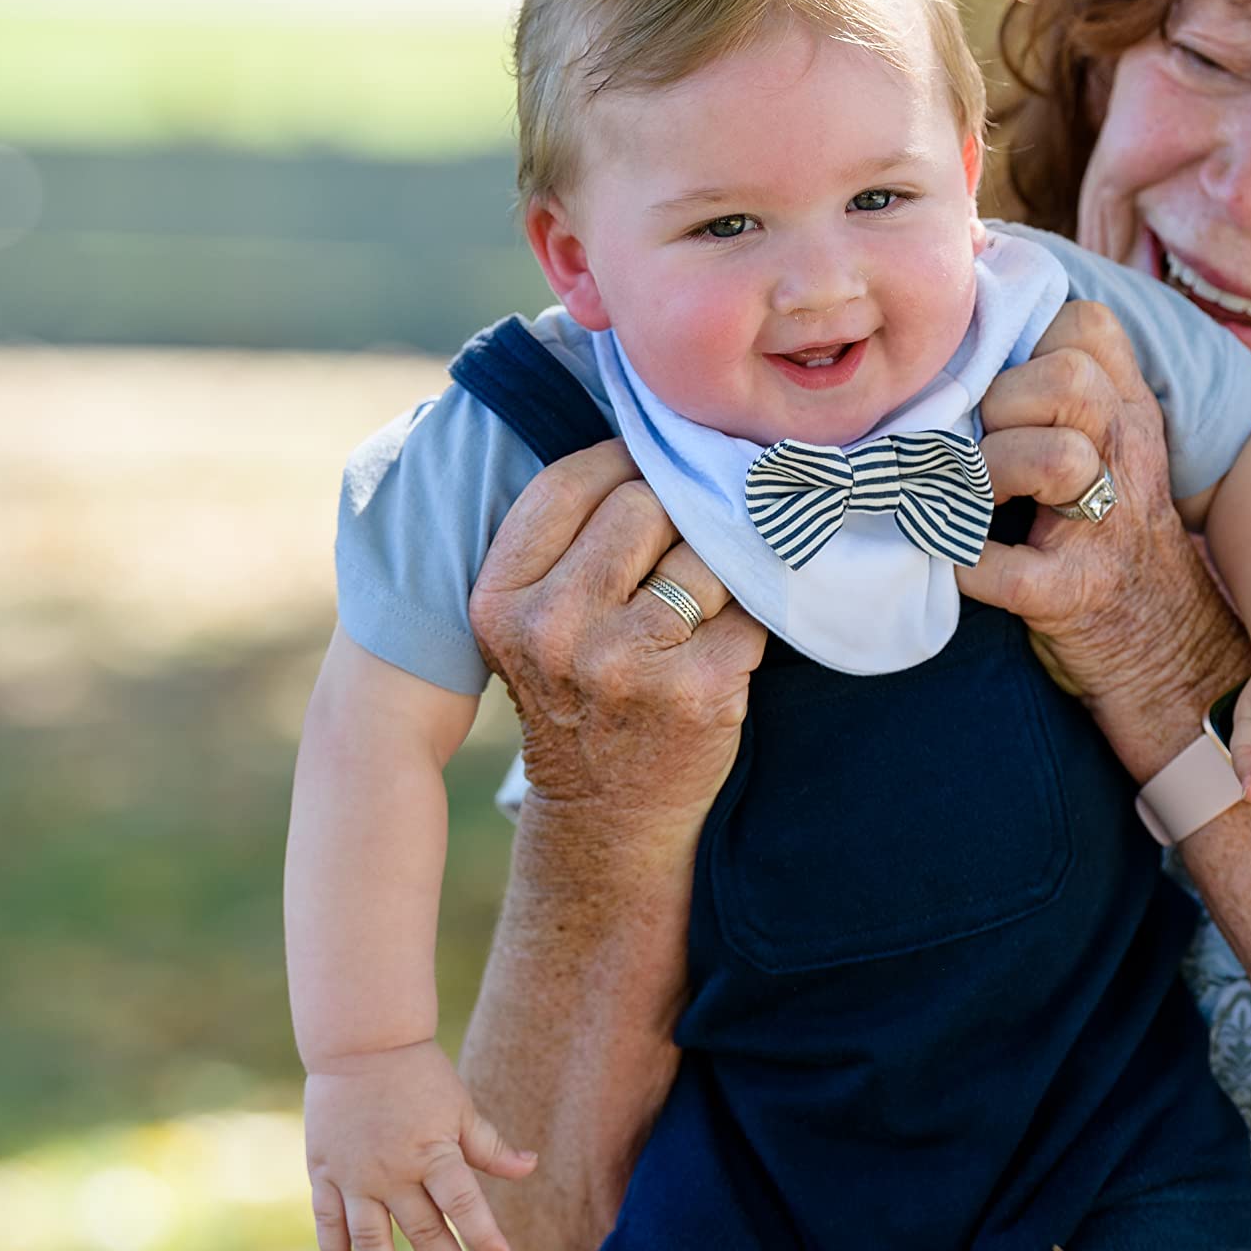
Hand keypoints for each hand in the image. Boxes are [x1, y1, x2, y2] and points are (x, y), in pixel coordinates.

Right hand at [307, 1040, 537, 1250]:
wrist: (360, 1042)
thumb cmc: (419, 1074)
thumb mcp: (460, 1105)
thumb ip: (488, 1145)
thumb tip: (530, 1167)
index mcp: (431, 1151)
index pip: (463, 1203)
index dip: (483, 1234)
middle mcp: (392, 1170)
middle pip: (422, 1231)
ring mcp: (354, 1174)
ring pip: (370, 1240)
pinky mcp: (325, 1171)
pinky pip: (327, 1220)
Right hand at [469, 439, 765, 832]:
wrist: (605, 818)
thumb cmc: (578, 696)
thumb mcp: (532, 620)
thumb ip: (567, 540)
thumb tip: (653, 433)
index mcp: (501, 599)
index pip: (571, 483)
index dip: (623, 462)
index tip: (652, 470)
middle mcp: (555, 628)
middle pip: (644, 504)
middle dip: (674, 518)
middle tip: (676, 553)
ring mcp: (627, 663)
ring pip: (703, 552)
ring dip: (715, 572)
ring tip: (696, 609)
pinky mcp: (698, 691)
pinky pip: (748, 609)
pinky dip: (748, 621)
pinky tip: (722, 649)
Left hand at [958, 301, 1247, 779]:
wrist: (1168, 655)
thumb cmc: (1114, 542)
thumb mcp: (1118, 453)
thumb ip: (1072, 396)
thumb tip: (971, 343)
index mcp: (1129, 415)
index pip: (1086, 325)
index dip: (1031, 339)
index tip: (1001, 381)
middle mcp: (1125, 459)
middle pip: (1066, 380)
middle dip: (1003, 401)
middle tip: (983, 442)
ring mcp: (1103, 530)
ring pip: (1052, 460)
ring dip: (983, 475)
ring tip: (966, 497)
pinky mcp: (1071, 596)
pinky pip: (1001, 570)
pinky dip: (962, 563)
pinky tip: (954, 562)